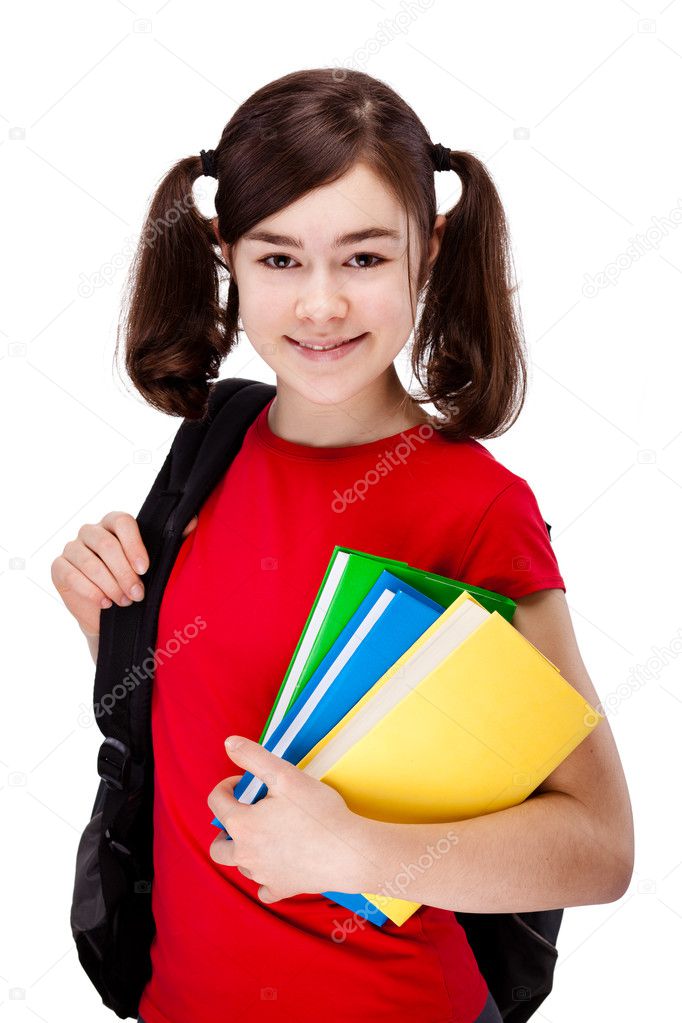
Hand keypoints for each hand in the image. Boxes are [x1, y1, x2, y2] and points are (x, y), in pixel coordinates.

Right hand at [51, 511, 197, 639]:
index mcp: (114, 523)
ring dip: (110, 585)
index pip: (122, 522)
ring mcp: (72, 548)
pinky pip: (71, 576)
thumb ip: (173, 540)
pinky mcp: (59, 567)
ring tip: (125, 601)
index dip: (134, 545)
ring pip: (89, 562)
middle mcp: (91, 531)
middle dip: (124, 573)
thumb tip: (194, 520)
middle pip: (106, 544)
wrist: (112, 615)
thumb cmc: (135, 582)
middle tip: (138, 594)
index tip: (145, 569)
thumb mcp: (156, 563)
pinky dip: (91, 592)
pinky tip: (105, 603)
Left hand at [207, 736, 366, 904]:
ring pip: (241, 865)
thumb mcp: (285, 775)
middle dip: (227, 828)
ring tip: (269, 833)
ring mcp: (263, 876)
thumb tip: (229, 743)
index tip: (246, 782)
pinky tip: (278, 863)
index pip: (217, 802)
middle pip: (218, 846)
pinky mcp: (281, 889)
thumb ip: (254, 757)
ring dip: (247, 849)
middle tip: (248, 814)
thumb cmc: (318, 812)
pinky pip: (264, 888)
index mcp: (242, 826)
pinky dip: (266, 876)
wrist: (349, 852)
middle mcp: (245, 855)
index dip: (228, 786)